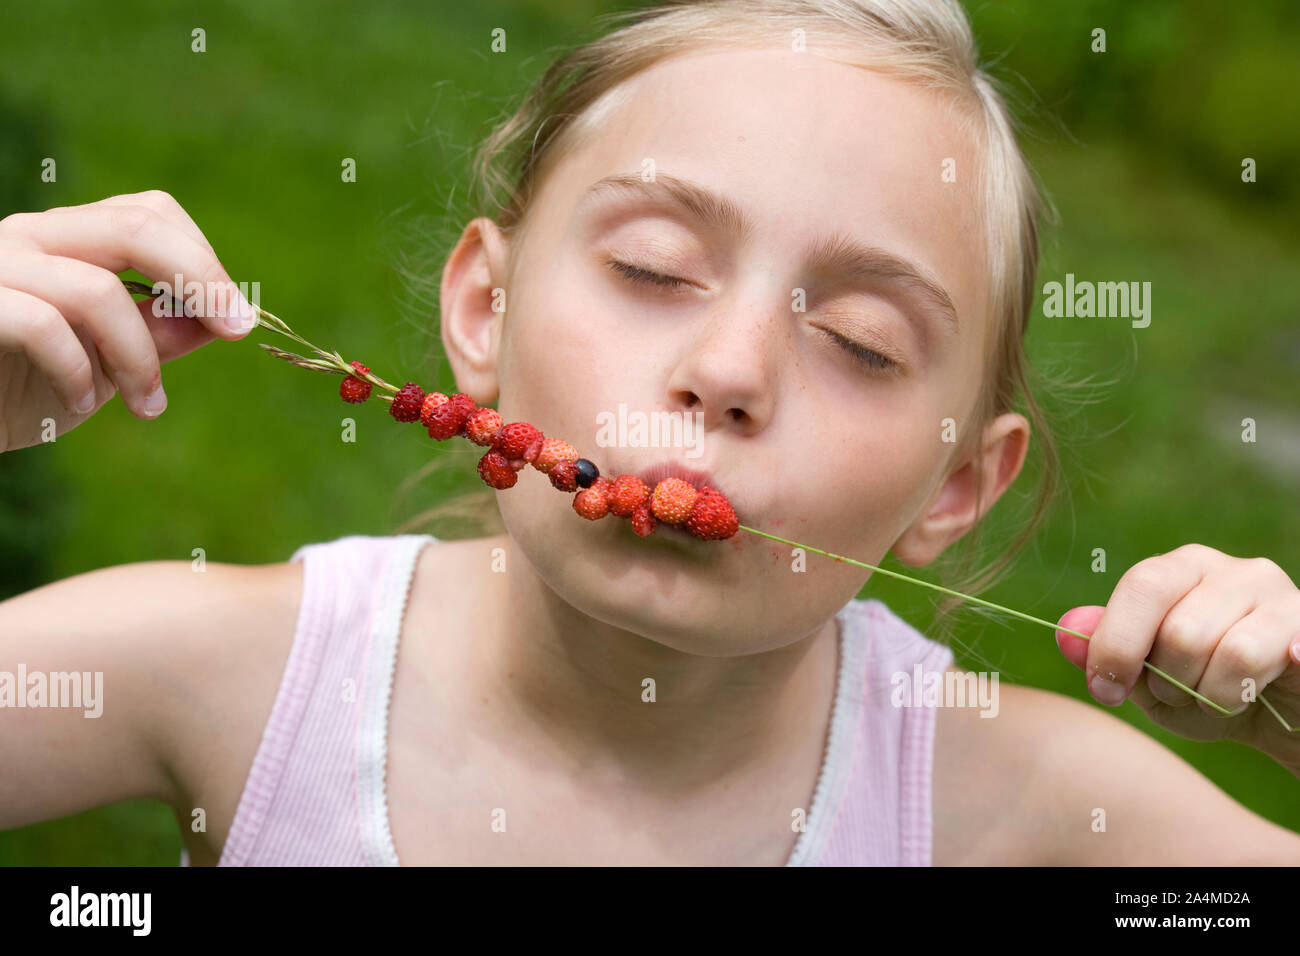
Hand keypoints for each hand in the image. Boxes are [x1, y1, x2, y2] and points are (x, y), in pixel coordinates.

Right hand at [0, 190, 255, 452]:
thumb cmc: (15, 390)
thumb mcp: (102, 366)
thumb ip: (155, 335)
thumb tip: (221, 317)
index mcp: (65, 241)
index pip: (148, 215)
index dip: (202, 262)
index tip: (237, 321)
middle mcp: (28, 238)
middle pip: (135, 226)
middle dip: (200, 279)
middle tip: (235, 330)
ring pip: (94, 288)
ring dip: (138, 357)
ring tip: (147, 406)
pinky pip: (40, 325)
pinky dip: (77, 371)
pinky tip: (79, 403)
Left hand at [1056, 543, 1299, 775]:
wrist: (1280, 719)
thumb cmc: (1204, 693)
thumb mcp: (1144, 681)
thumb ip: (1103, 652)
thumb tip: (1067, 629)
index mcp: (1177, 571)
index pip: (1140, 588)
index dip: (1118, 645)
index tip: (1107, 691)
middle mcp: (1228, 570)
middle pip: (1181, 631)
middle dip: (1173, 685)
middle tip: (1183, 699)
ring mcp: (1275, 593)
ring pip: (1231, 653)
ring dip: (1216, 698)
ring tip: (1221, 700)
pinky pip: (1277, 653)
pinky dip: (1257, 683)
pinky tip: (1261, 687)